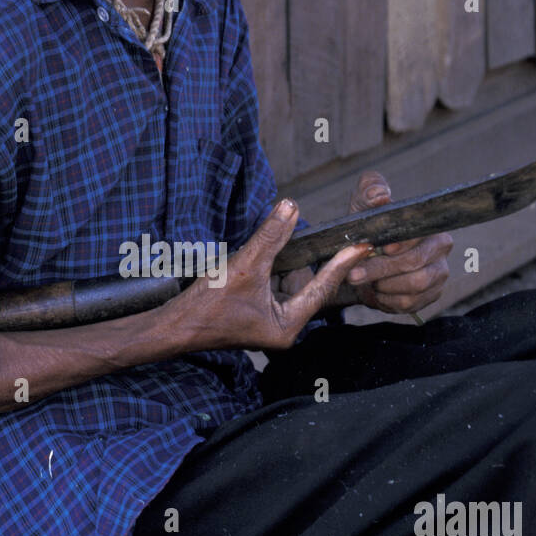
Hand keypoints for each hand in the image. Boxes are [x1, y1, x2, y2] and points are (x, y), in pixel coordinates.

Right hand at [168, 200, 372, 351]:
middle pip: (306, 286)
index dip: (342, 263)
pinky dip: (270, 269)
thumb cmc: (207, 304)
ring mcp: (269, 323)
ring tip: (277, 247)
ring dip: (283, 263)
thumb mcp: (245, 265)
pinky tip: (261, 256)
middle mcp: (283, 328)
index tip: (361, 245)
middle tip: (317, 236)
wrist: (173, 325)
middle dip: (305, 260)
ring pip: (288, 284)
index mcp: (287, 326)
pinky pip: (272, 286)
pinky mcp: (255, 315)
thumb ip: (272, 236)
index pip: (322, 288)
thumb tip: (291, 207)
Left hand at [341, 172, 451, 315]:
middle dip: (381, 269)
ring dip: (383, 285)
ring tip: (365, 280)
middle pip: (416, 264)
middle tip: (354, 274)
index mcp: (430, 224)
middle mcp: (440, 249)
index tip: (380, 248)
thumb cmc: (367, 225)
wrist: (359, 258)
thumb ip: (370, 190)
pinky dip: (387, 300)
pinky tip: (376, 291)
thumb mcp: (363, 205)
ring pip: (414, 286)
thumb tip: (380, 195)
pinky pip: (409, 303)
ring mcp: (438, 274)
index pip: (420, 236)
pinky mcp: (429, 296)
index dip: (400, 244)